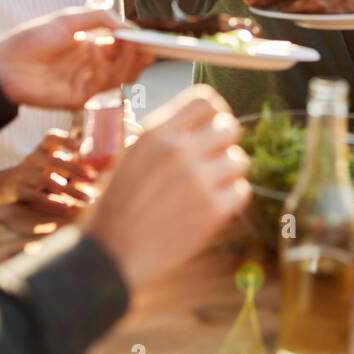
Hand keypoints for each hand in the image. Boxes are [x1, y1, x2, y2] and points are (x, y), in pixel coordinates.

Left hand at [0, 4, 153, 110]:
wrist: (3, 63)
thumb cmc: (32, 39)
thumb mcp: (68, 20)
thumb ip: (98, 18)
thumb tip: (127, 25)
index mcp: (92, 49)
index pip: (122, 50)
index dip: (136, 44)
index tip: (148, 36)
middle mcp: (92, 68)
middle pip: (126, 67)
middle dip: (138, 57)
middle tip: (147, 46)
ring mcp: (86, 85)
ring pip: (118, 78)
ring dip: (125, 61)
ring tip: (126, 43)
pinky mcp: (77, 99)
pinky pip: (99, 86)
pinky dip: (100, 66)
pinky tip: (94, 47)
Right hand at [1, 130, 97, 216]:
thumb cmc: (31, 174)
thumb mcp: (45, 164)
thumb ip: (65, 163)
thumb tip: (93, 167)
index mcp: (40, 150)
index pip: (50, 138)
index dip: (64, 139)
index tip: (79, 146)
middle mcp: (31, 159)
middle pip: (53, 161)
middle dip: (75, 169)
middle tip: (93, 178)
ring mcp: (22, 174)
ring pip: (47, 180)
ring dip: (69, 190)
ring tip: (87, 199)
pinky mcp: (16, 190)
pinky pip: (35, 195)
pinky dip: (51, 201)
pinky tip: (65, 208)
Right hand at [83, 85, 249, 293]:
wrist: (110, 254)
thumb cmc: (117, 205)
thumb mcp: (131, 156)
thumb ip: (165, 136)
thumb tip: (200, 122)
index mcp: (156, 133)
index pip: (206, 99)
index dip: (215, 112)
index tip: (213, 126)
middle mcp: (179, 151)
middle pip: (230, 127)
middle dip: (224, 144)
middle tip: (211, 161)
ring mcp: (198, 181)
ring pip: (240, 159)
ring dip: (228, 172)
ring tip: (209, 186)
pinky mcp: (213, 211)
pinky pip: (243, 190)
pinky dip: (232, 198)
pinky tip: (212, 205)